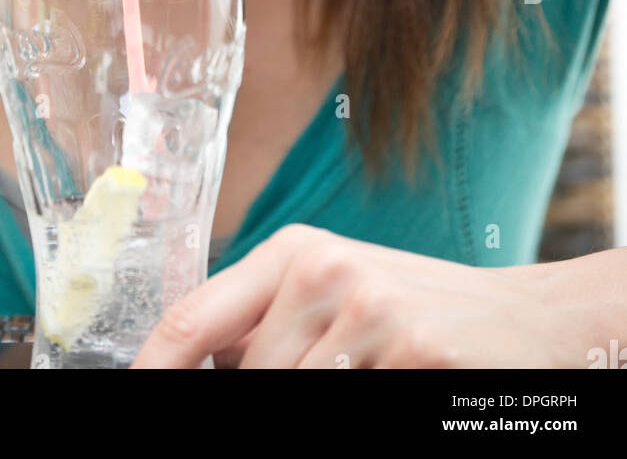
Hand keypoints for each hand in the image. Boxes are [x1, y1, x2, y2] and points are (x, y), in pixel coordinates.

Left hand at [131, 224, 579, 368]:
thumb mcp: (337, 292)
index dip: (152, 368)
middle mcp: (325, 270)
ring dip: (323, 397)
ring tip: (365, 369)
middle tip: (324, 372)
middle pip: (247, 377)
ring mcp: (370, 311)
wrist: (526, 318)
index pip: (192, 316)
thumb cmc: (418, 308)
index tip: (134, 391)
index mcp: (296, 251)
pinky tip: (393, 379)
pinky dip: (367, 403)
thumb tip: (192, 361)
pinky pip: (351, 408)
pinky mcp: (412, 353)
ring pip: (290, 395)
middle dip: (267, 394)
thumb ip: (268, 319)